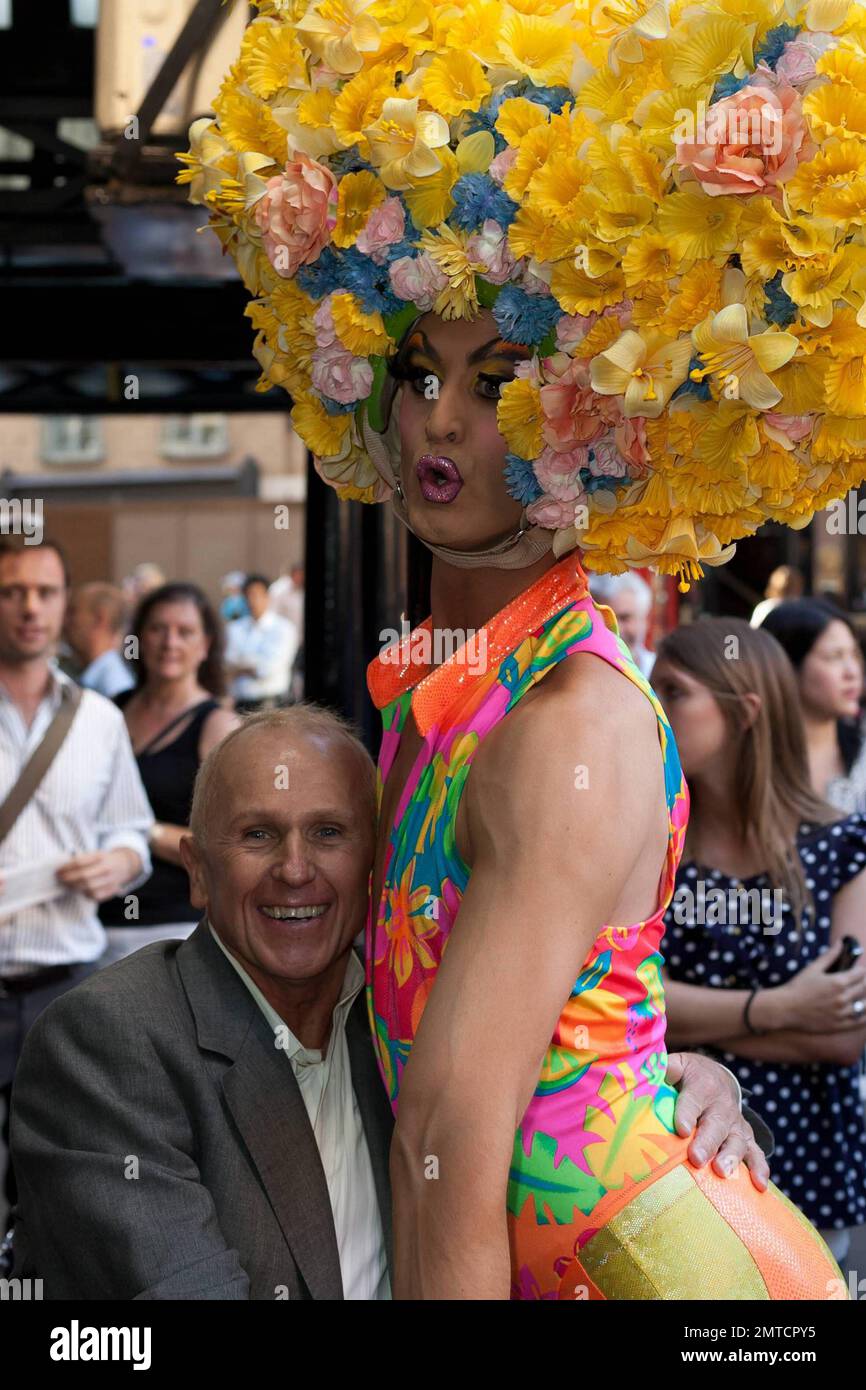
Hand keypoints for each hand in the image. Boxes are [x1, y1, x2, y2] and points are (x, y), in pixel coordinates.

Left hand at [56, 849, 140, 902]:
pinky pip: (95, 896)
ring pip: (89, 888)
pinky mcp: (111, 891)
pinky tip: (81, 890)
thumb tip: (62, 869)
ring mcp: (110, 880)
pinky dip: (85, 894)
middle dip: (69, 879)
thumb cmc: (102, 860)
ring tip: (68, 885)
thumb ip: (80, 860)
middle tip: (61, 879)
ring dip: (75, 887)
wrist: (123, 865)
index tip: (58, 870)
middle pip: (84, 876)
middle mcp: (107, 868)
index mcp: (101, 856)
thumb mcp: (94, 854)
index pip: (80, 862)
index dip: (67, 868)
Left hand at [666, 1050, 769, 1191]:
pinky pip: (755, 1153)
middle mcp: (722, 1106)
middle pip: (715, 1125)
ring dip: (730, 1157)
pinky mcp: (746, 1138)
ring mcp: (736, 1124)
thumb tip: (644, 1071)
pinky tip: (758, 1186)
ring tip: (721, 1171)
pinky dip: (759, 1168)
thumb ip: (663, 1068)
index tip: (681, 1129)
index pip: (692, 1100)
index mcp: (702, 1087)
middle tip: (696, 1158)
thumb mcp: (677, 1065)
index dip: (686, 1113)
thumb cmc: (690, 1076)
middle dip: (706, 1142)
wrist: (718, 1077)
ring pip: (737, 1141)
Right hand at [767, 940, 865, 1032]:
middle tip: (859, 980)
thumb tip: (840, 943)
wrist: (785, 1008)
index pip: (860, 974)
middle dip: (864, 982)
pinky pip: (859, 1021)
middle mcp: (843, 998)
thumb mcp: (813, 968)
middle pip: (864, 988)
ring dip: (865, 998)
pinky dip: (864, 1016)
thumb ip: (830, 955)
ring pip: (864, 1005)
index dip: (861, 970)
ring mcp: (842, 1013)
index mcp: (838, 982)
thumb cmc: (798, 987)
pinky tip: (862, 1011)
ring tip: (860, 995)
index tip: (859, 970)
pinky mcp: (839, 1025)